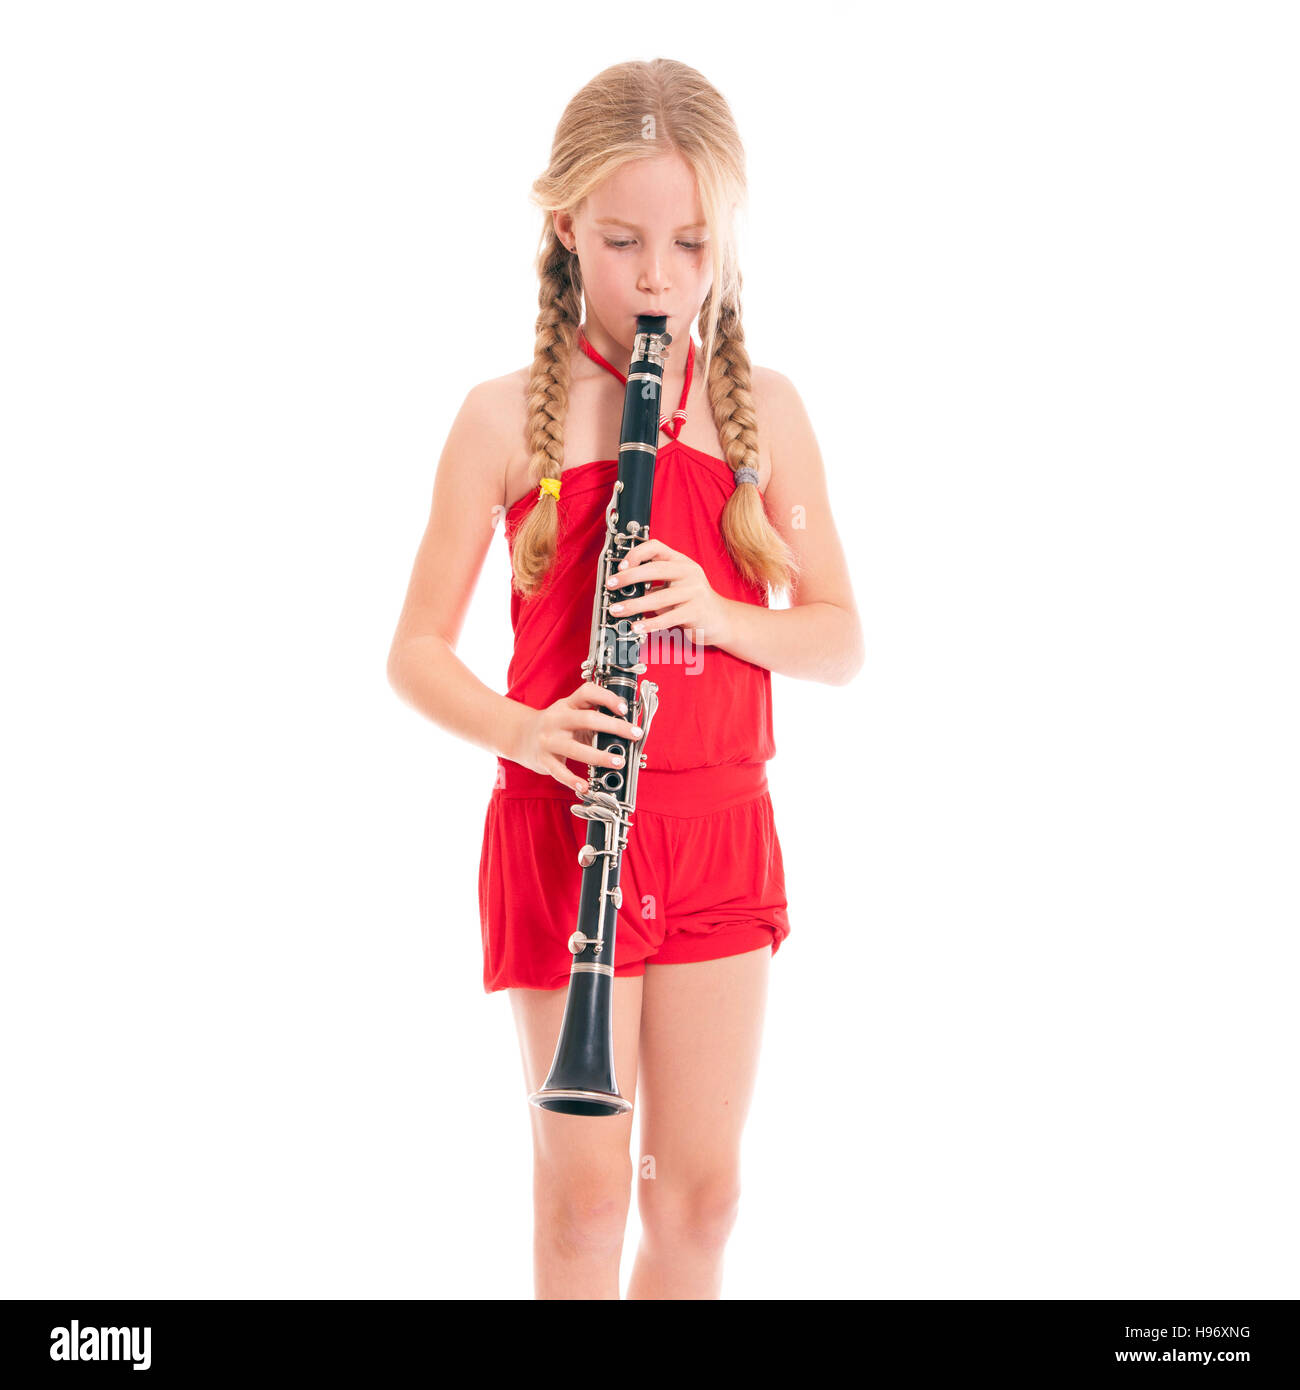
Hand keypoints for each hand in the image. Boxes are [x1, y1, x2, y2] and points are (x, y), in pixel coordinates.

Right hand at [510, 680, 644, 795]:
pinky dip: (573, 781)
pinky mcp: (543, 760)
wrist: (521, 736)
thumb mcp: (571, 714)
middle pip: (587, 719)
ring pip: (576, 749)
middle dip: (614, 727)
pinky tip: (586, 787)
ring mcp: (549, 740)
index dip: (607, 698)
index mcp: (567, 704)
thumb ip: (593, 719)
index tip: (624, 708)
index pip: (587, 692)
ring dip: (600, 757)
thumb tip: (625, 731)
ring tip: (618, 762)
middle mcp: (557, 719)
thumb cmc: (555, 726)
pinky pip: (560, 772)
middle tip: (634, 735)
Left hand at [604, 538, 732, 647]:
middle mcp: (689, 572)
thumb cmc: (692, 601)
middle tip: (611, 585)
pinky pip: (667, 618)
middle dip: (629, 577)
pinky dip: (649, 624)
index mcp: (681, 561)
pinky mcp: (696, 612)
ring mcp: (694, 592)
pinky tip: (636, 627)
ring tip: (616, 610)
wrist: (721, 619)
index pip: (656, 547)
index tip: (621, 565)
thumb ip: (655, 583)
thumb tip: (623, 586)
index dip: (636, 553)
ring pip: (658, 598)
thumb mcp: (676, 584)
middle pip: (655, 569)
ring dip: (633, 605)